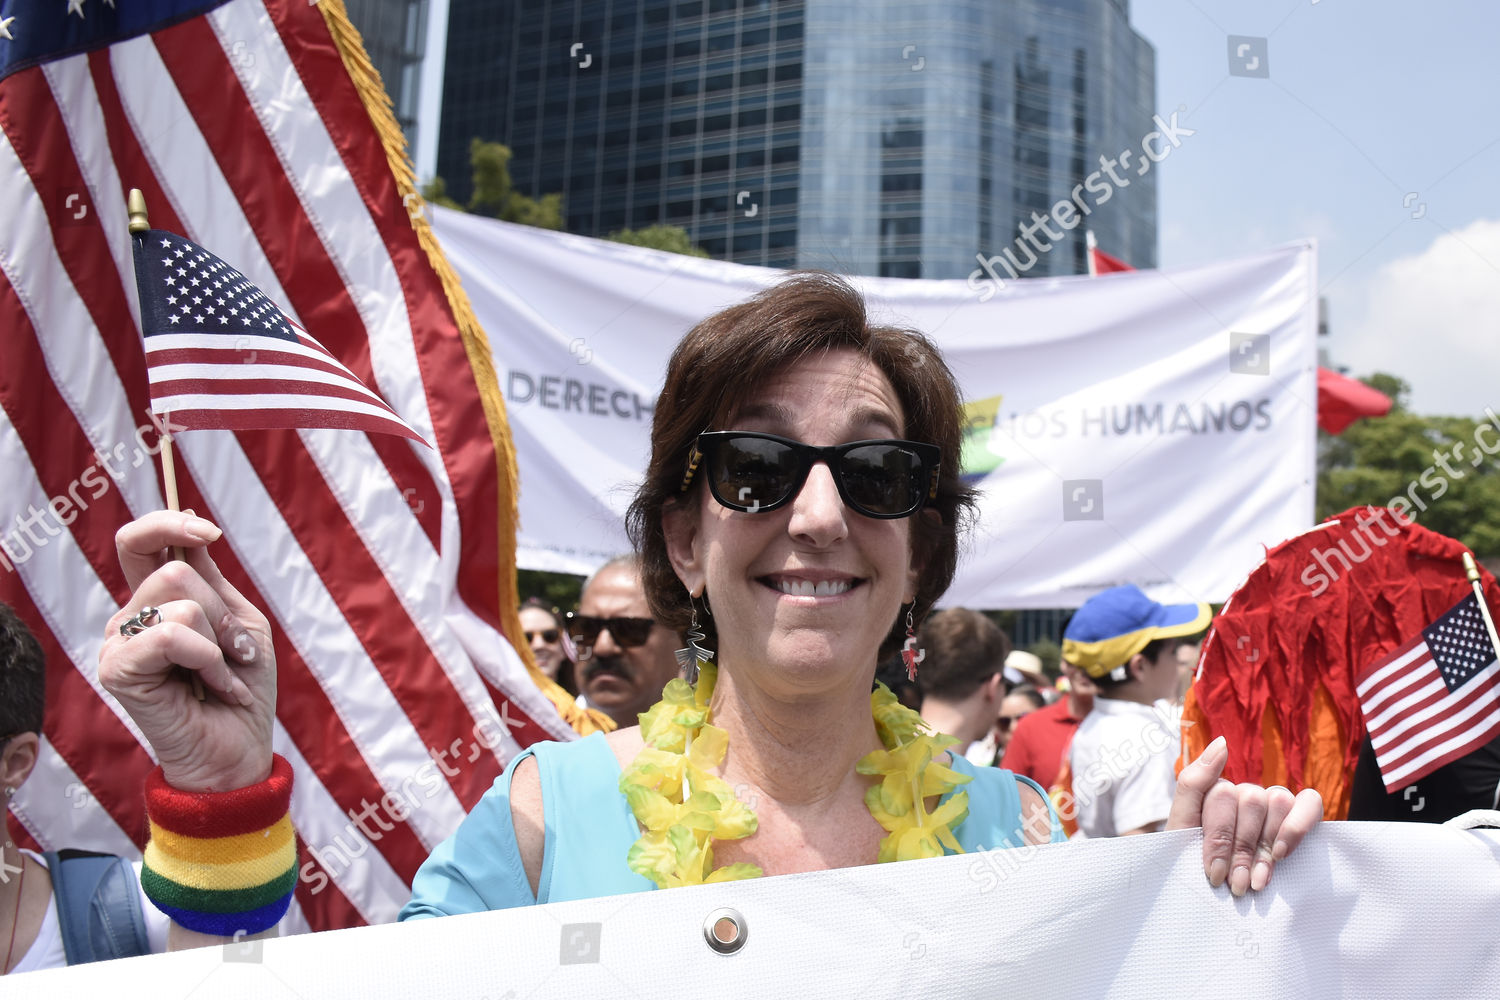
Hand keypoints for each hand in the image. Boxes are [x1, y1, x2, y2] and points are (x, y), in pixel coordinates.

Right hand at [98, 510, 275, 792]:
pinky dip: (207, 659)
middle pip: (174, 569)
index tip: (209, 533)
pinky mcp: (117, 670)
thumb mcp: (240, 623)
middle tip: (235, 652)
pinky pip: (169, 634)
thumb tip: (189, 523)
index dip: (168, 523)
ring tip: (222, 676)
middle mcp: (129, 617)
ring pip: (178, 599)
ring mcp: (118, 643)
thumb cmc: (242, 690)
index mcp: (156, 602)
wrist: (238, 751)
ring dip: (219, 640)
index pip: (140, 542)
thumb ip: (212, 579)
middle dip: (222, 610)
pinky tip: (213, 687)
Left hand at [1166, 736, 1322, 895]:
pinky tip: (1281, 854)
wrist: (1211, 896)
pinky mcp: (1299, 818)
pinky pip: (1310, 802)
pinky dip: (1297, 826)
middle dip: (1241, 848)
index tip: (1215, 874)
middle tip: (1235, 884)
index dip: (1220, 838)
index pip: (1223, 795)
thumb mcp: (1181, 827)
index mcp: (1216, 791)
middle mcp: (1246, 794)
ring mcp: (1273, 805)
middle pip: (1251, 800)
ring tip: (1256, 882)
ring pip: (1279, 801)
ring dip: (1267, 846)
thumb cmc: (1194, 864)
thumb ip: (1193, 782)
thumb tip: (1222, 742)